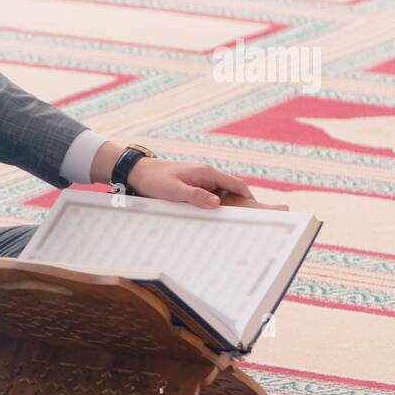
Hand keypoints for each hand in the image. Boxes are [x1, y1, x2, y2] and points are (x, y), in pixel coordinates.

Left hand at [126, 158, 275, 208]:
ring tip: (229, 222)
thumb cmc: (155, 180)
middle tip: (244, 221)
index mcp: (207, 172)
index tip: (256, 210)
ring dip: (225, 206)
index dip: (248, 196)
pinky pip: (208, 196)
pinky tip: (210, 217)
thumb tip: (217, 203)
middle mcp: (206, 174)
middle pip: (231, 189)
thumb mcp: (175, 191)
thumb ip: (196, 196)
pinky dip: (212, 205)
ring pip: (220, 194)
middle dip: (239, 203)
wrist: (138, 171)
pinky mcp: (192, 185)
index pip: (236, 183)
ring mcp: (200, 179)